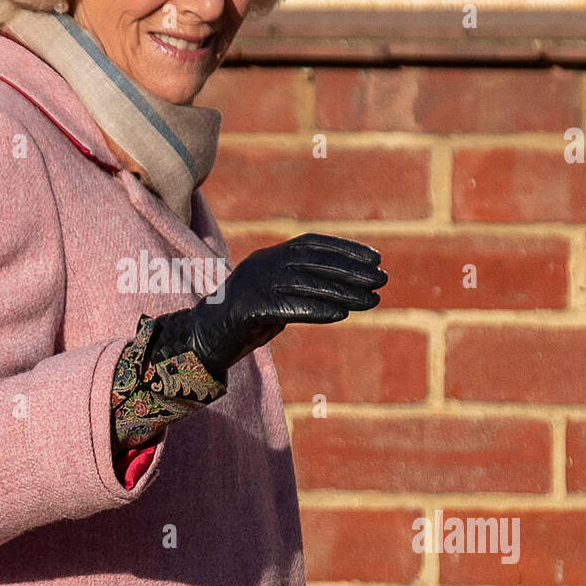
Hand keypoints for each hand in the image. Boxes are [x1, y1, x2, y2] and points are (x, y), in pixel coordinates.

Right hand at [146, 233, 387, 380]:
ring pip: (305, 283)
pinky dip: (317, 308)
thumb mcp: (276, 299)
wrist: (202, 342)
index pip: (311, 243)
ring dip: (343, 291)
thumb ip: (300, 289)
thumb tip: (342, 288)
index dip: (345, 248)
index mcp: (268, 257)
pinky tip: (342, 313)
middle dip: (351, 268)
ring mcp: (252, 284)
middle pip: (313, 261)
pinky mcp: (247, 308)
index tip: (375, 257)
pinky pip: (288, 306)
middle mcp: (260, 264)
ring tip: (373, 299)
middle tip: (383, 279)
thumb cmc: (244, 324)